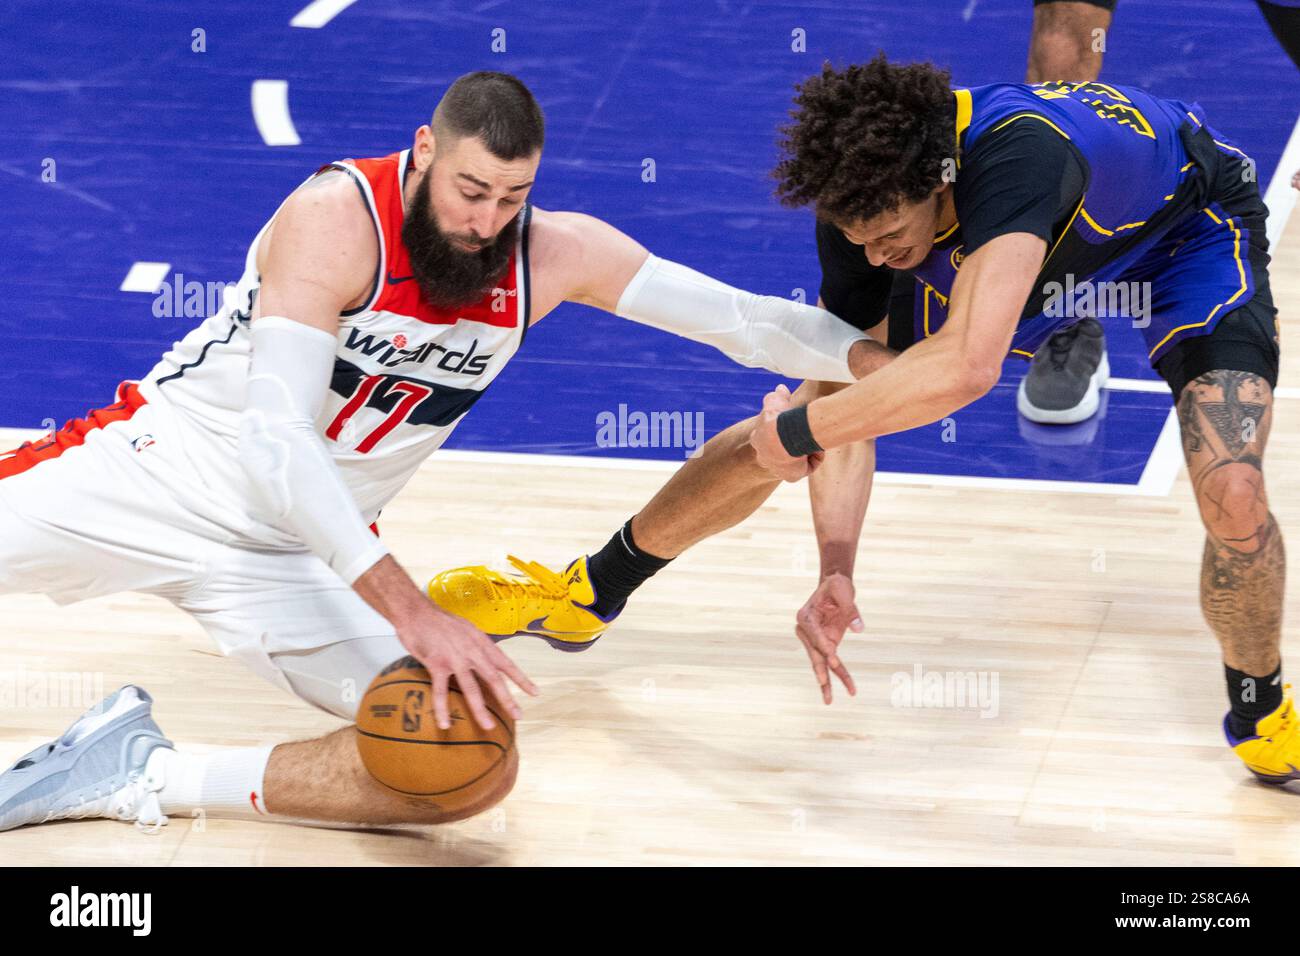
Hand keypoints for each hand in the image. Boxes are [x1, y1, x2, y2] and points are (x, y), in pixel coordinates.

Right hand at [395, 602, 538, 730]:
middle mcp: (472, 651)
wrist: (416, 611)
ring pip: (471, 688)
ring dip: (480, 709)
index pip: (506, 663)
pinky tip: (445, 724)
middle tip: (518, 715)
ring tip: (488, 726)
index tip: (534, 693)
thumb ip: (476, 644)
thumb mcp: (466, 629)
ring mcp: (455, 658)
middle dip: (507, 699)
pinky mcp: (437, 664)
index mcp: (481, 642)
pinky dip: (442, 709)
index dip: (521, 679)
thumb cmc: (439, 620)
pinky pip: (440, 692)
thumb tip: (485, 657)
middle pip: (494, 679)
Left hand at [750, 384, 822, 481]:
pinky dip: (815, 457)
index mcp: (758, 440)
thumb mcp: (775, 401)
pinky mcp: (791, 476)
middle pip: (783, 451)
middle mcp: (765, 457)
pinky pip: (807, 467)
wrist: (783, 436)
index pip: (770, 437)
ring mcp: (777, 468)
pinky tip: (817, 447)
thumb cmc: (777, 418)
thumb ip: (777, 395)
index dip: (782, 430)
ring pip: (796, 459)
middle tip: (807, 433)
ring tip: (814, 438)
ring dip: (806, 450)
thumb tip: (781, 388)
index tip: (793, 424)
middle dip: (795, 444)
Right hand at [794, 573, 862, 703]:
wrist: (835, 588)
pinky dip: (840, 675)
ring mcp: (815, 641)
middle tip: (824, 684)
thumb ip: (850, 609)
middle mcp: (806, 631)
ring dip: (828, 682)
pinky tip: (848, 689)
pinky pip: (833, 663)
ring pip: (822, 663)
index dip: (822, 645)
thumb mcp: (843, 589)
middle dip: (821, 669)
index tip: (832, 657)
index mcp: (805, 616)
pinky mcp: (826, 646)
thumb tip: (859, 629)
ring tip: (829, 701)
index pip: (813, 633)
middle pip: (814, 653)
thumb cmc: (837, 586)